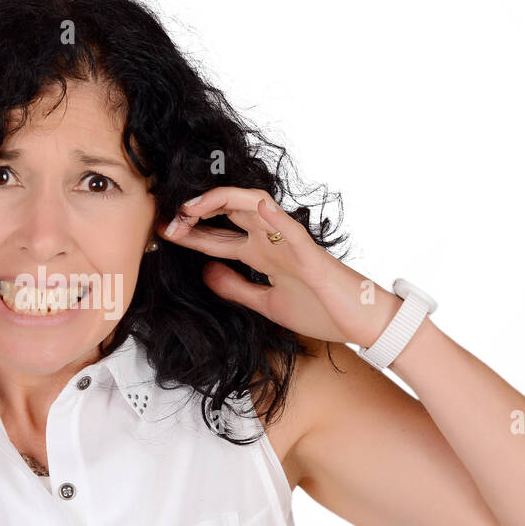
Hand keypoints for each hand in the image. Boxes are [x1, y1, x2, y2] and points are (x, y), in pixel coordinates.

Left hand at [156, 188, 399, 345]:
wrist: (362, 324)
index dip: (190, 233)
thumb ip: (236, 287)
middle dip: (197, 212)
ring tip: (194, 205)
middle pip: (230, 213)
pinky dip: (275, 217)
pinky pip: (292, 231)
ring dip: (223, 201)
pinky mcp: (311, 256)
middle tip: (168, 219)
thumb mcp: (265, 304)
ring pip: (256, 208)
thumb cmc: (321, 311)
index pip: (218, 237)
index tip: (162, 233)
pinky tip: (256, 206)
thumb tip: (207, 273)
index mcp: (262, 254)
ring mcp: (291, 245)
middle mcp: (273, 242)